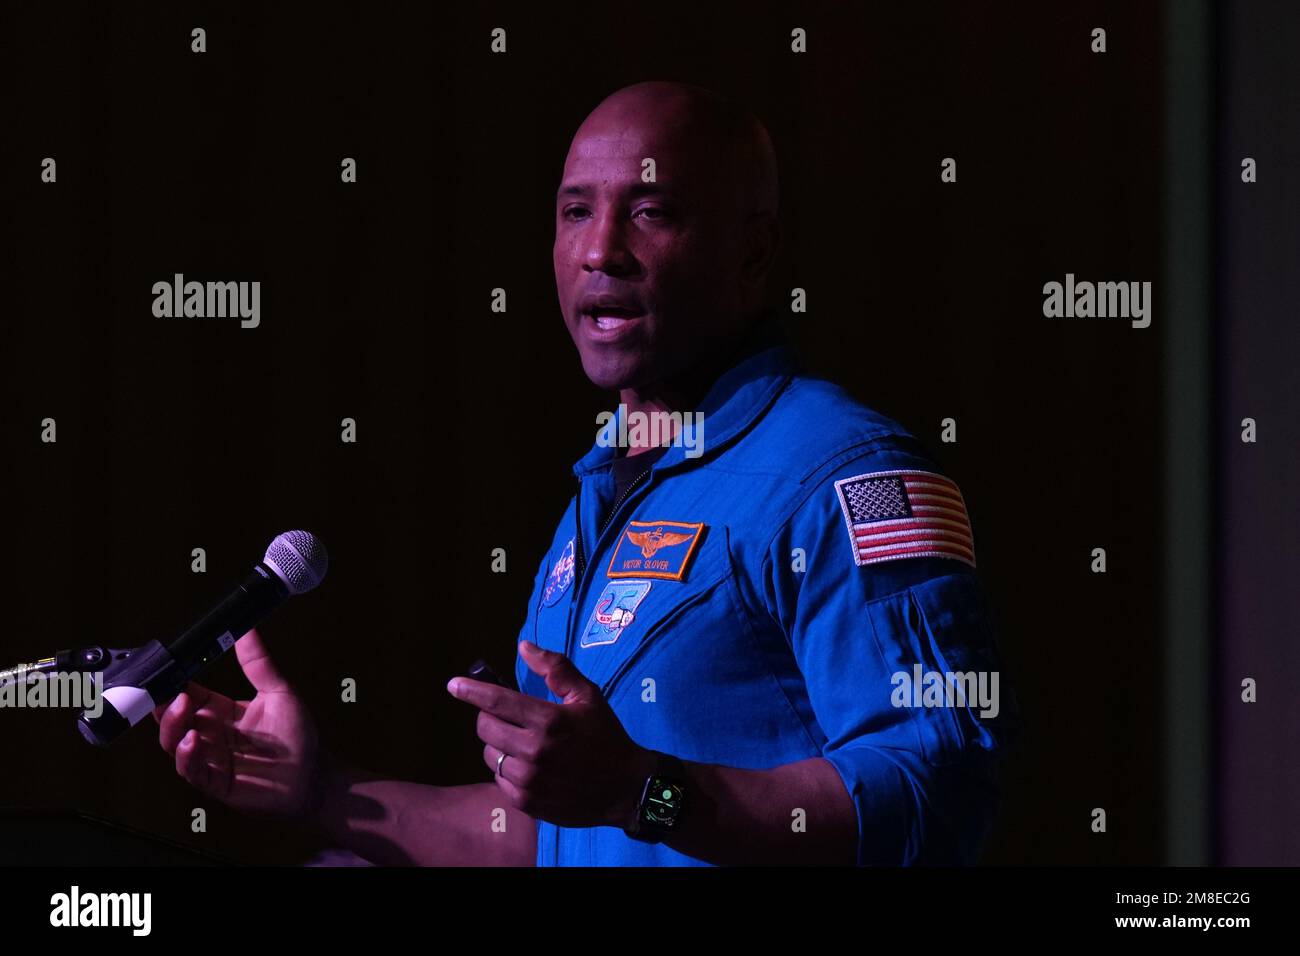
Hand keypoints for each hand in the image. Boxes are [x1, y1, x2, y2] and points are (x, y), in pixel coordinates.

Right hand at [153, 627, 323, 819]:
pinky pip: (191, 771)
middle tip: (173, 692)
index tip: (170, 671)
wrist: (314, 775)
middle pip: (175, 720)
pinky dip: (186, 756)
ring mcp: (211, 759)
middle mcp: (212, 735)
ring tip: (182, 709)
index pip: (189, 696)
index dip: (176, 685)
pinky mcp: (216, 782)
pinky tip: (192, 740)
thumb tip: (247, 631)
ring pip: (174, 744)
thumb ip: (259, 664)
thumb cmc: (298, 737)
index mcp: (222, 712)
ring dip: (172, 727)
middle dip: (166, 706)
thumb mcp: (279, 693)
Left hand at [446, 641, 654, 828]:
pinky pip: (499, 778)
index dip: (471, 690)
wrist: (624, 786)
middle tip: (506, 716)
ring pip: (490, 754)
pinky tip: (528, 765)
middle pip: (485, 728)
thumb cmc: (605, 736)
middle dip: (489, 717)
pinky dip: (506, 768)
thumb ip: (555, 668)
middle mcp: (534, 751)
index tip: (454, 685)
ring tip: (522, 742)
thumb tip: (523, 646)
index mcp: (548, 720)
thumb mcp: (587, 695)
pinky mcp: (527, 802)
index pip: (496, 701)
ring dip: (498, 744)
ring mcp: (528, 780)